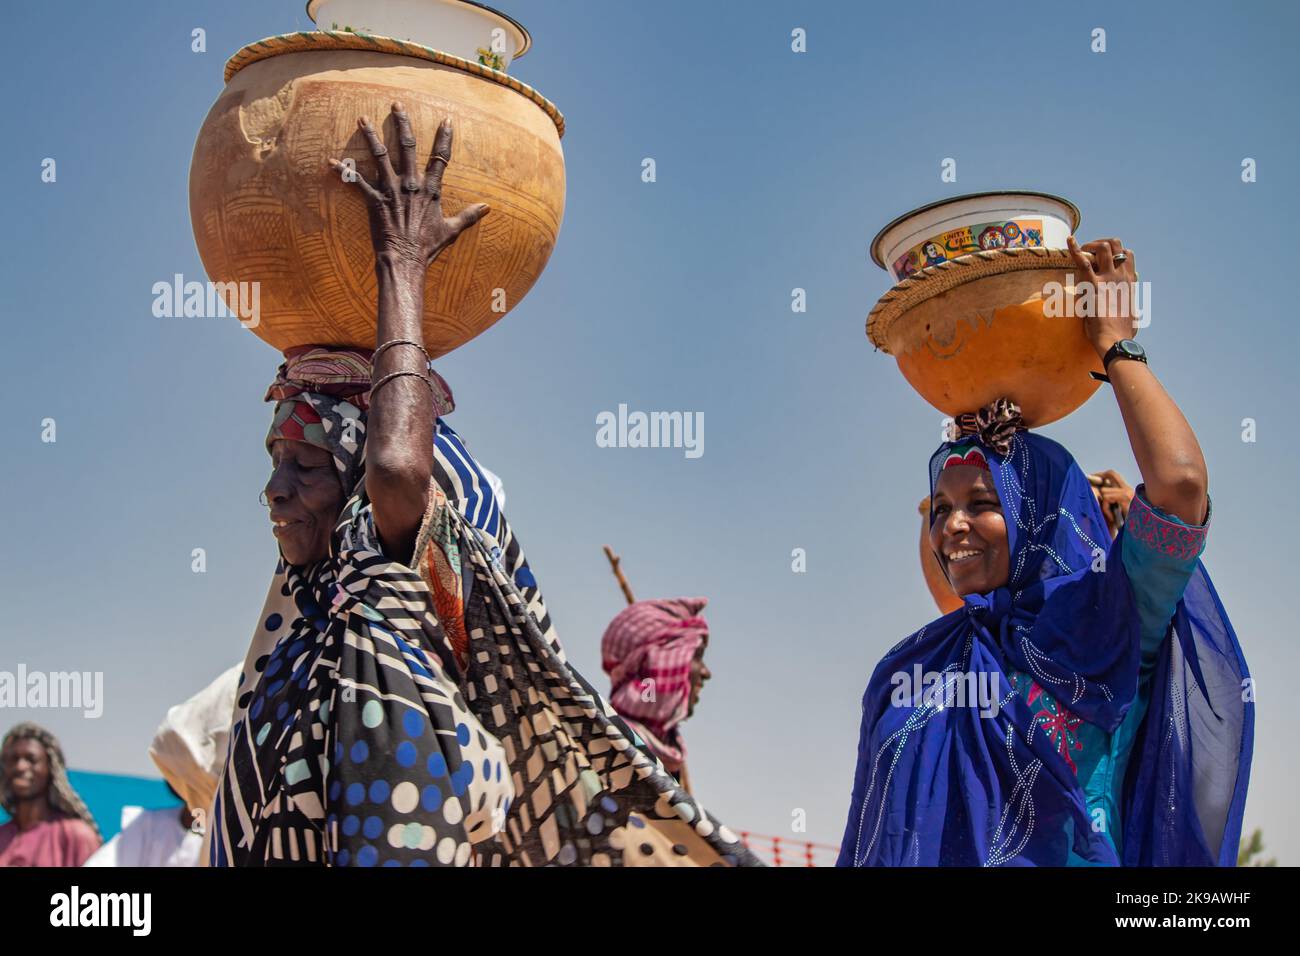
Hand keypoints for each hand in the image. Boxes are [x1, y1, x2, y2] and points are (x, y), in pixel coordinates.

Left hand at [329, 102, 488, 276]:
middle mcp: (410, 185)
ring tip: (363, 119)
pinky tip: (330, 161)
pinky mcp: (374, 201)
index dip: (444, 138)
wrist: (405, 261)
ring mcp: (391, 191)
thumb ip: (469, 215)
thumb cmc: (427, 248)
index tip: (446, 121)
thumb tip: (487, 207)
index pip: (440, 158)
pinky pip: (356, 182)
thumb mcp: (452, 231)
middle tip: (397, 105)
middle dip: (402, 124)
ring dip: (371, 136)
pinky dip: (343, 172)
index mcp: (430, 190)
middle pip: (406, 147)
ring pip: (380, 156)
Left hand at [1066, 235, 1138, 359]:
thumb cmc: (1123, 333)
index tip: (1103, 259)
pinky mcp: (1093, 285)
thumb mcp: (1132, 315)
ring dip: (1090, 245)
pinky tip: (1069, 240)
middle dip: (1101, 243)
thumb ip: (1131, 309)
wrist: (1116, 340)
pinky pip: (1083, 262)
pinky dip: (1075, 248)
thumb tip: (1134, 315)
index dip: (1115, 252)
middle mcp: (1121, 275)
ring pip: (1103, 247)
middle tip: (1089, 251)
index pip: (1127, 255)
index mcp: (1130, 281)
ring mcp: (1108, 278)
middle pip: (1116, 245)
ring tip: (1081, 250)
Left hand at [1088, 468, 1134, 536]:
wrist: (1140, 534)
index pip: (1113, 474)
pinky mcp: (1125, 498)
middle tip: (1091, 486)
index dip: (1101, 475)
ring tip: (1110, 515)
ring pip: (1105, 491)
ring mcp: (1128, 492)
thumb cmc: (1127, 525)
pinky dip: (1106, 509)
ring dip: (1103, 504)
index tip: (1091, 478)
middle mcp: (1129, 488)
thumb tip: (1097, 491)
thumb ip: (1111, 500)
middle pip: (1110, 474)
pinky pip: (1106, 498)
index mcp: (1128, 490)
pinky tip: (1112, 518)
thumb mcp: (1118, 510)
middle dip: (1099, 480)